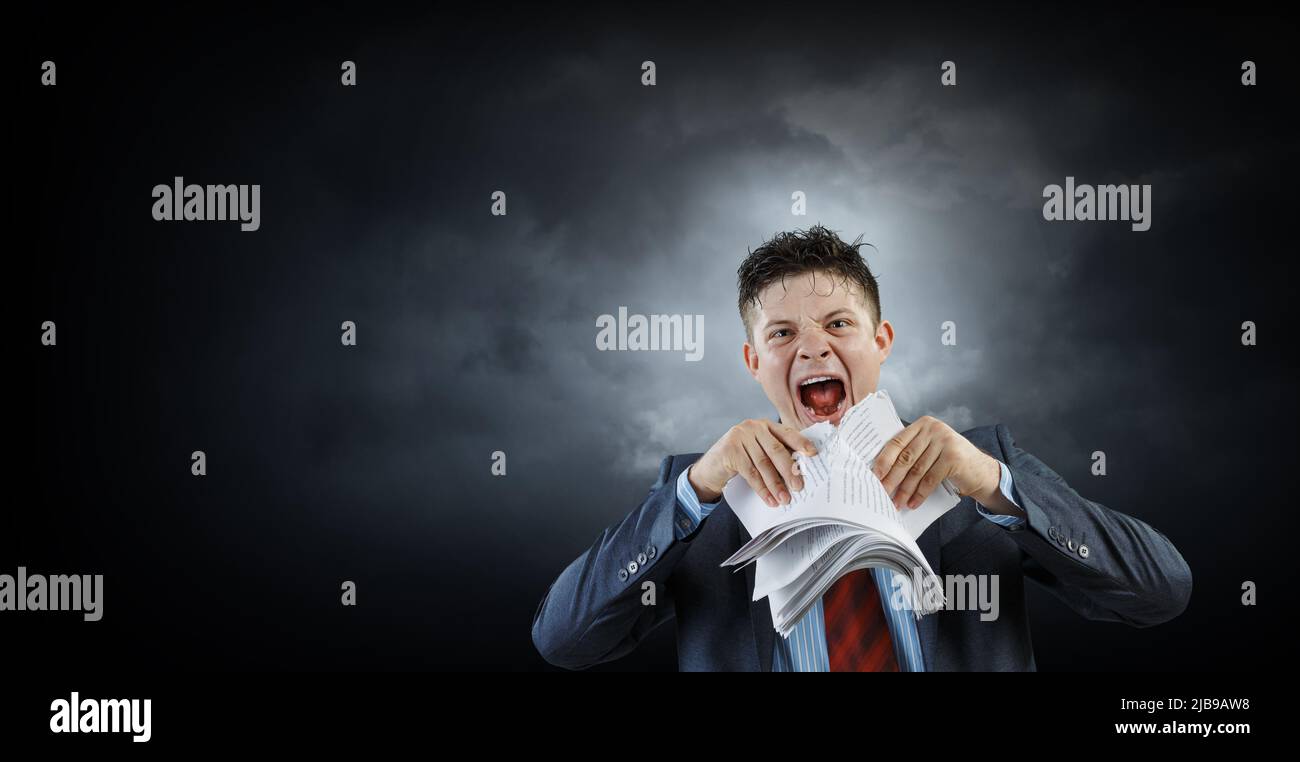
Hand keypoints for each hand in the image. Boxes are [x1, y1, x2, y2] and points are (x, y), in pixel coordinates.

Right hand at [688, 420, 817, 506]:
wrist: (710, 469)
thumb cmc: (739, 461)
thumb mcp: (758, 452)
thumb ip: (774, 455)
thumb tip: (799, 472)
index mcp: (765, 425)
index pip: (787, 433)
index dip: (801, 443)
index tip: (813, 454)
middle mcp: (753, 427)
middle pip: (776, 450)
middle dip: (789, 470)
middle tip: (799, 487)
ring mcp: (739, 436)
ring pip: (763, 464)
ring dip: (776, 484)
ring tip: (784, 499)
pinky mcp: (730, 450)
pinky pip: (750, 473)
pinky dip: (761, 488)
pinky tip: (769, 499)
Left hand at [871, 416, 1006, 511]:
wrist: (980, 470)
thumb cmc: (949, 461)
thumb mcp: (929, 450)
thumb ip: (911, 452)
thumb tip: (881, 471)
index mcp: (923, 424)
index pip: (897, 442)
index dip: (884, 460)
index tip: (875, 476)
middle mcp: (934, 429)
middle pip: (906, 457)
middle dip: (892, 478)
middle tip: (882, 493)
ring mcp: (945, 442)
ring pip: (917, 470)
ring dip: (905, 490)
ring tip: (897, 503)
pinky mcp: (953, 458)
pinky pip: (930, 479)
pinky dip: (920, 494)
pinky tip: (913, 503)